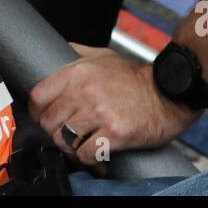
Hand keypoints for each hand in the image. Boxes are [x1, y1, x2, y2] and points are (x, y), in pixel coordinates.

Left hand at [29, 45, 201, 167]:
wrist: (170, 94)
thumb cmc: (136, 78)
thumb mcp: (104, 56)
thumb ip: (78, 54)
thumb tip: (58, 50)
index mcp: (79, 72)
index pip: (38, 96)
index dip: (37, 110)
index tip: (44, 116)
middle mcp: (86, 91)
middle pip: (48, 121)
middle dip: (54, 131)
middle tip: (66, 133)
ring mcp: (100, 113)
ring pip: (63, 140)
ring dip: (69, 146)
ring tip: (80, 143)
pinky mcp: (114, 134)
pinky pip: (85, 154)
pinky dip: (88, 158)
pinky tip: (96, 150)